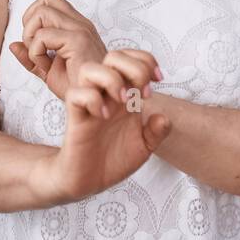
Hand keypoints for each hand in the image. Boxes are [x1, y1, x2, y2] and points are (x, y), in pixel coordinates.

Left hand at [7, 0, 161, 100]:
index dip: (33, 15)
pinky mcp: (78, 41)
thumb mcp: (48, 71)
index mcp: (76, 26)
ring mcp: (81, 30)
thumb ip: (30, 57)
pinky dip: (35, 53)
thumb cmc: (77, 87)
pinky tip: (46, 66)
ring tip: (39, 57)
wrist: (95, 102)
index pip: (50, 0)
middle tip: (34, 46)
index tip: (35, 41)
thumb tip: (12, 45)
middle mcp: (80, 23)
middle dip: (29, 22)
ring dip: (30, 36)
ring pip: (41, 12)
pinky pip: (42, 37)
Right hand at [30, 55, 170, 204]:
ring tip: (124, 101)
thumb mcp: (144, 147)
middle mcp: (107, 95)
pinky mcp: (76, 119)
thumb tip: (163, 117)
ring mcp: (90, 105)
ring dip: (112, 79)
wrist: (89, 183)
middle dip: (134, 67)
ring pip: (89, 68)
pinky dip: (92, 100)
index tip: (158, 79)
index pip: (132, 58)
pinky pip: (76, 95)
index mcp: (125, 95)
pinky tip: (104, 116)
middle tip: (143, 93)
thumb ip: (157, 132)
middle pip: (113, 56)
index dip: (147, 61)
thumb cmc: (114, 160)